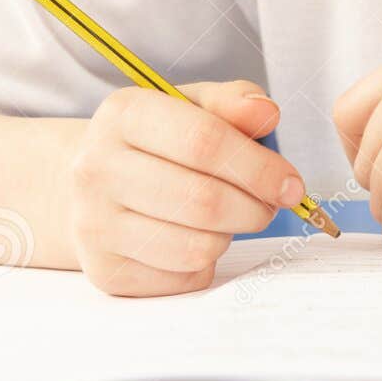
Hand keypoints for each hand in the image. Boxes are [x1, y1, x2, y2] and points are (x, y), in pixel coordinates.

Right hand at [68, 80, 305, 295]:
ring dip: (229, 235)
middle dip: (254, 208)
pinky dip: (204, 262)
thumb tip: (267, 113)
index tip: (291, 185)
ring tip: (225, 216)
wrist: (90, 182)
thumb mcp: (190, 105)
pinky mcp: (105, 271)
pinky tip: (193, 237)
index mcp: (124, 114)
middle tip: (269, 206)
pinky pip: (183, 278)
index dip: (258, 167)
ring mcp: (95, 225)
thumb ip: (233, 102)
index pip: (203, 141)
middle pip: (202, 201)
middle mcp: (97, 169)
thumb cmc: (155, 140)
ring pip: (196, 247)